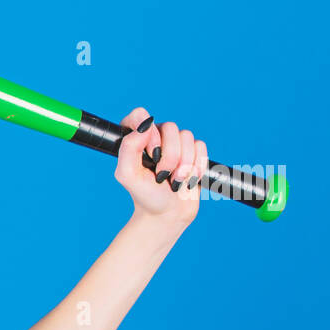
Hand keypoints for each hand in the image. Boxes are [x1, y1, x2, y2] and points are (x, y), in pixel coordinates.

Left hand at [114, 107, 203, 228]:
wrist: (167, 214)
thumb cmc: (144, 195)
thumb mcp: (127, 175)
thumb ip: (128, 148)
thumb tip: (145, 126)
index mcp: (135, 139)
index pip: (139, 115)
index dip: (148, 131)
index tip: (151, 153)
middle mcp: (155, 137)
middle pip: (170, 127)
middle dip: (169, 156)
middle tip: (162, 175)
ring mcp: (175, 144)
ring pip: (188, 136)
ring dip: (183, 164)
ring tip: (174, 180)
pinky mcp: (193, 152)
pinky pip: (201, 146)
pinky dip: (196, 165)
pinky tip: (187, 178)